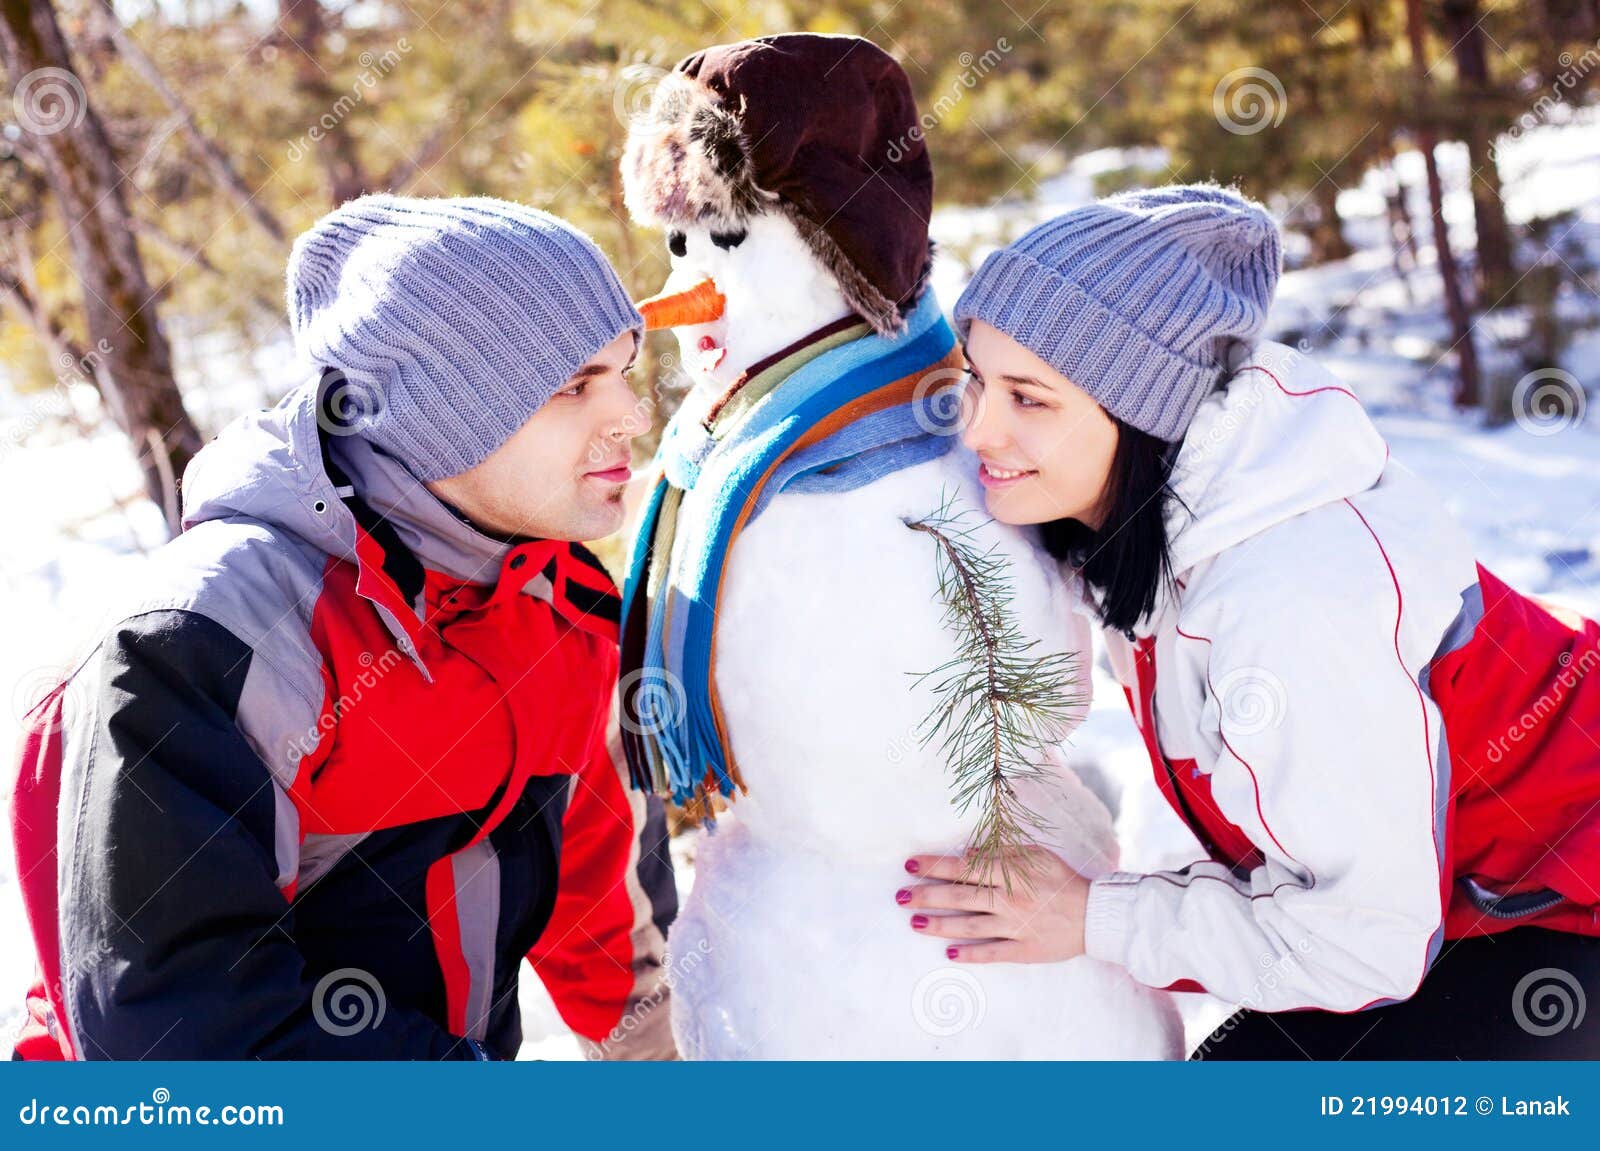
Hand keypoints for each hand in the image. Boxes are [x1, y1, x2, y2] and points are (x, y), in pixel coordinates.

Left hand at [897, 846, 1091, 963]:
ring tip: (913, 923)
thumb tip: (967, 855)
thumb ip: (1002, 854)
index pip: (964, 868)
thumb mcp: (1035, 856)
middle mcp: (1009, 900)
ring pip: (969, 926)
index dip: (934, 866)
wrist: (1094, 914)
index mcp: (1011, 874)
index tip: (910, 865)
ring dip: (939, 925)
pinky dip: (970, 954)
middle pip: (959, 897)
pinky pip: (992, 953)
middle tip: (900, 896)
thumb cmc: (1062, 879)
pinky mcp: (1024, 950)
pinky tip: (948, 953)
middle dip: (926, 895)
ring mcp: (1015, 927)